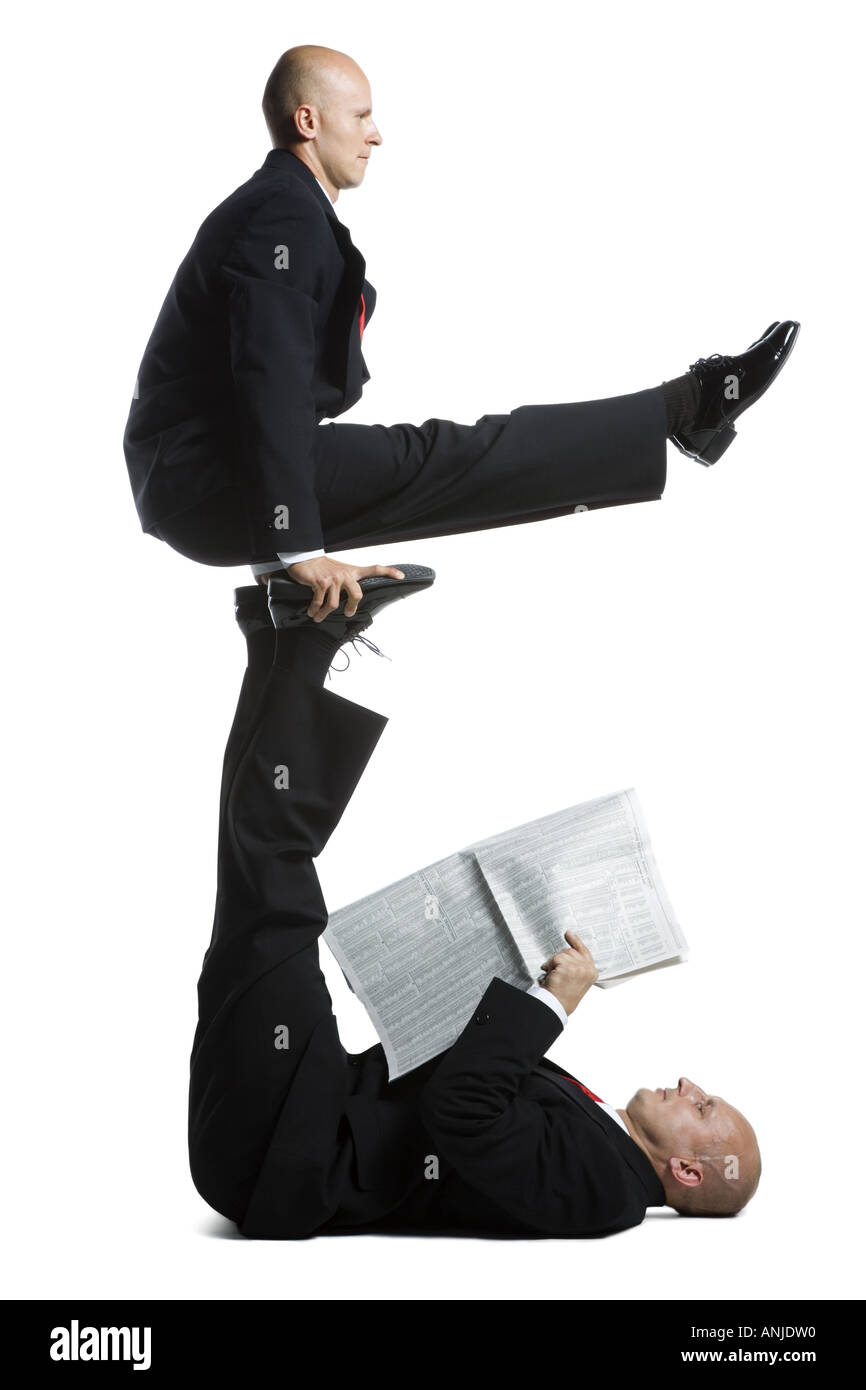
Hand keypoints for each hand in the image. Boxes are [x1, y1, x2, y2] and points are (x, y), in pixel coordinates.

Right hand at [286, 557, 405, 621]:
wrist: (305, 559)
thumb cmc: (322, 567)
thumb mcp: (339, 570)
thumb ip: (348, 581)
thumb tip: (352, 598)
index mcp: (352, 572)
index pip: (374, 569)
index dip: (389, 572)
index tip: (401, 576)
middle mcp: (344, 575)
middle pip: (356, 595)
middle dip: (351, 607)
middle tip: (347, 613)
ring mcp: (333, 579)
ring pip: (334, 604)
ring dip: (324, 614)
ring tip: (318, 617)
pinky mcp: (320, 583)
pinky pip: (319, 602)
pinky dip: (315, 610)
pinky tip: (312, 612)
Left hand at [538, 930, 598, 1015]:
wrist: (558, 1006)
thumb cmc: (565, 995)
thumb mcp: (578, 979)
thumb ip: (579, 965)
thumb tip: (570, 949)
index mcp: (592, 972)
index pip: (584, 951)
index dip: (576, 941)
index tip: (568, 933)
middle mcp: (587, 969)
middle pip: (570, 951)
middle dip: (561, 959)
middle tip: (558, 972)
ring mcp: (578, 968)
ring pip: (562, 955)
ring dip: (554, 964)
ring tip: (555, 977)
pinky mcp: (566, 968)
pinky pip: (554, 960)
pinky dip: (549, 966)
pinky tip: (551, 976)